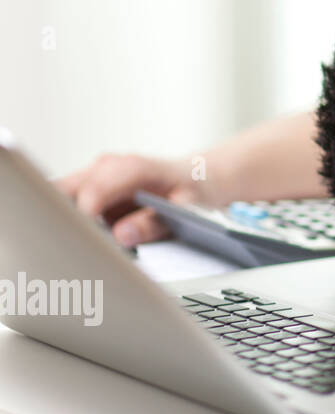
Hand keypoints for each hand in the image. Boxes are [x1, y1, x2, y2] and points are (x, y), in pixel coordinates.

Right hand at [54, 153, 204, 247]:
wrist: (194, 177)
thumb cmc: (189, 192)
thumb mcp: (184, 210)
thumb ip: (152, 224)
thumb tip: (121, 236)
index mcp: (133, 167)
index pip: (94, 190)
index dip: (83, 217)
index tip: (83, 242)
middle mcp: (108, 165)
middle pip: (66, 189)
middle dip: (64, 218)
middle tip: (73, 247)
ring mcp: (95, 173)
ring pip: (61, 195)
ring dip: (65, 220)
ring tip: (79, 246)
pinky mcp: (89, 185)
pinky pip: (67, 201)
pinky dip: (70, 220)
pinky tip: (82, 239)